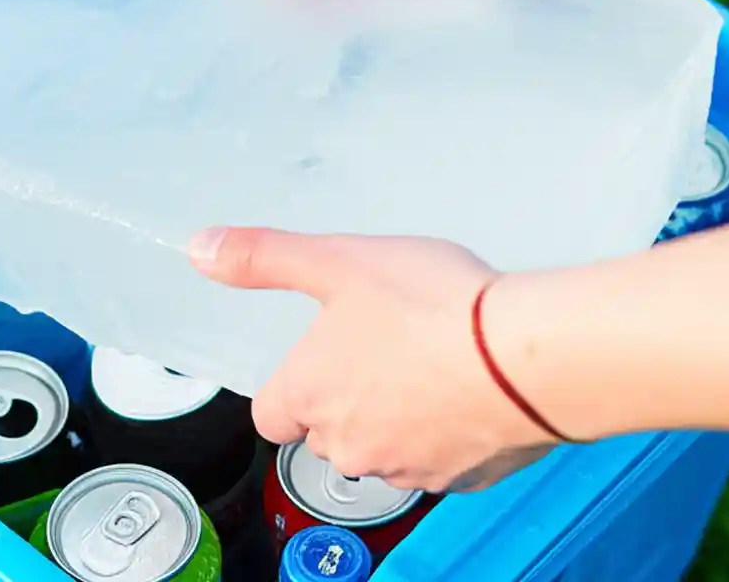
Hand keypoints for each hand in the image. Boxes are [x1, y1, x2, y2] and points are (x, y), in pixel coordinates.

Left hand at [188, 226, 556, 492]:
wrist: (525, 356)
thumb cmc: (434, 309)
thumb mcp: (338, 261)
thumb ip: (266, 258)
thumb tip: (203, 249)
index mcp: (308, 397)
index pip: (271, 415)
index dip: (292, 388)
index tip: (321, 360)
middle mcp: (347, 445)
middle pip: (328, 433)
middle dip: (351, 397)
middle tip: (389, 344)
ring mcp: (405, 468)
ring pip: (386, 448)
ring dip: (400, 416)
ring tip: (436, 360)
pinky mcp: (461, 479)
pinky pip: (443, 459)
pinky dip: (451, 432)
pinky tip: (473, 388)